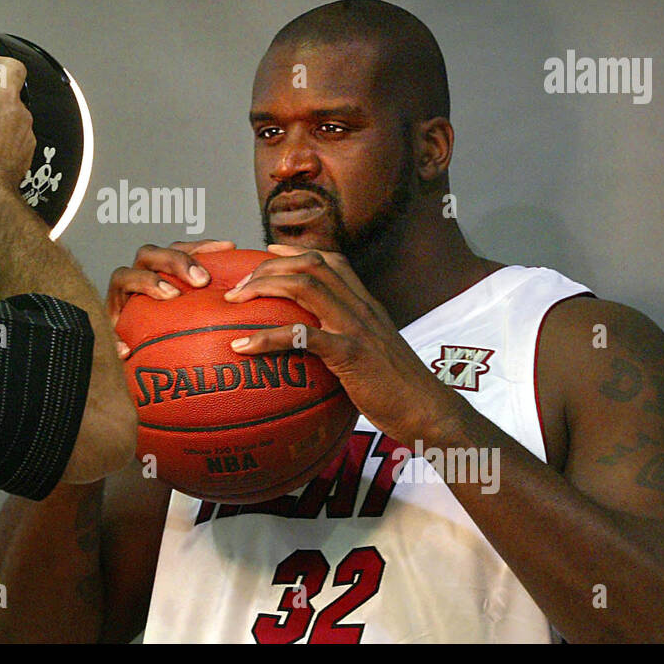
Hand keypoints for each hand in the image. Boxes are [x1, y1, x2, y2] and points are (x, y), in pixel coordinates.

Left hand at [106, 239, 236, 357]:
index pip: (125, 277)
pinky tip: (229, 248)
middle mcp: (138, 272)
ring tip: (222, 254)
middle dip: (176, 263)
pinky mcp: (176, 264)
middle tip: (200, 280)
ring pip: (173, 248)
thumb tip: (125, 350)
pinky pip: (192, 250)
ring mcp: (158, 265)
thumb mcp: (125, 342)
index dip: (146, 282)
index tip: (171, 295)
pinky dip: (209, 248)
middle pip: (149, 255)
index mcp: (121, 290)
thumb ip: (122, 345)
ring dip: (197, 251)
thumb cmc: (133, 336)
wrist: (140, 329)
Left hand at [222, 244, 454, 442]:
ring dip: (263, 287)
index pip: (332, 261)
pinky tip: (242, 346)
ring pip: (305, 287)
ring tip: (234, 302)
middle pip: (311, 265)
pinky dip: (266, 338)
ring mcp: (356, 328)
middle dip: (269, 266)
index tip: (266, 253)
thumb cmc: (399, 390)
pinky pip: (301, 337)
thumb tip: (319, 351)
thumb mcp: (376, 354)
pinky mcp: (350, 354)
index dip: (295, 252)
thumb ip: (351, 342)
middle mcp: (361, 307)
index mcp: (367, 305)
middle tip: (238, 286)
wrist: (428, 411)